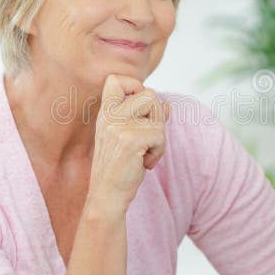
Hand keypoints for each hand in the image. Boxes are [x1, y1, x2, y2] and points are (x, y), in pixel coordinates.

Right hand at [87, 74, 170, 212]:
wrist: (107, 195)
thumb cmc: (120, 168)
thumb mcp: (130, 138)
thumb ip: (146, 119)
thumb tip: (168, 105)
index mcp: (106, 113)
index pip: (116, 79)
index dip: (135, 86)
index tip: (139, 109)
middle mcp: (109, 116)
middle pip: (149, 94)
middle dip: (157, 116)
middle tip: (148, 138)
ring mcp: (118, 126)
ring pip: (158, 113)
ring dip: (160, 135)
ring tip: (146, 152)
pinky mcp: (130, 139)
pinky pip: (160, 135)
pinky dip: (159, 151)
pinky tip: (145, 163)